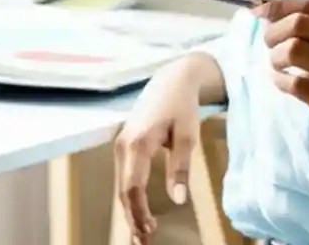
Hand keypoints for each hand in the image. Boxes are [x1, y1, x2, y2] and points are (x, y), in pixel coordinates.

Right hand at [114, 58, 202, 243]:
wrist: (171, 80)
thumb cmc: (182, 107)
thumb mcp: (188, 136)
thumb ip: (181, 168)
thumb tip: (178, 200)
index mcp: (138, 142)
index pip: (133, 186)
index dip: (140, 212)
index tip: (150, 232)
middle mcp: (123, 145)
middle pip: (123, 190)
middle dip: (132, 217)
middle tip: (144, 241)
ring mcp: (120, 145)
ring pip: (121, 185)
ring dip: (130, 210)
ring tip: (142, 234)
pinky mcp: (124, 145)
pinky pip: (123, 176)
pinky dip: (129, 196)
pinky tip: (138, 211)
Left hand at [256, 0, 308, 179]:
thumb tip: (268, 9)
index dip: (280, 6)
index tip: (259, 11)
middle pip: (300, 23)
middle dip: (274, 31)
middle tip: (270, 42)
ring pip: (294, 50)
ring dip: (276, 56)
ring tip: (278, 63)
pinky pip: (293, 82)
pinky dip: (279, 78)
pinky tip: (282, 79)